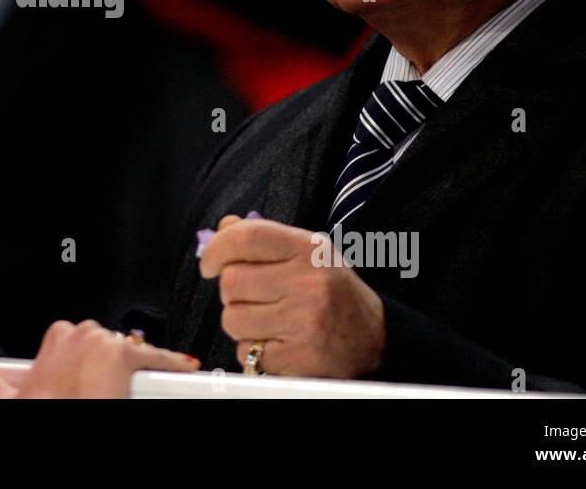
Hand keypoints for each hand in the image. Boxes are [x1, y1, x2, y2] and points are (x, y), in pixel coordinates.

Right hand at [0, 320, 199, 398]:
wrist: (64, 413)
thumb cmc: (43, 407)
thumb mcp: (13, 399)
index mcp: (54, 338)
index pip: (77, 336)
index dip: (85, 357)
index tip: (88, 371)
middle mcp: (79, 333)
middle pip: (104, 339)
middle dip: (108, 359)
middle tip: (108, 384)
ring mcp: (105, 343)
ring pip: (129, 345)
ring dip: (136, 362)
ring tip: (140, 380)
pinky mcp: (127, 355)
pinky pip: (156, 355)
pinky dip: (172, 361)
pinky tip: (185, 365)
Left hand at [199, 215, 385, 378]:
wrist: (377, 340)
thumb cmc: (334, 292)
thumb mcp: (308, 253)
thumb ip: (265, 239)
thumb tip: (223, 228)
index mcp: (309, 249)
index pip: (246, 237)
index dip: (216, 248)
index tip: (208, 263)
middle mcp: (308, 283)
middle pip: (231, 281)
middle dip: (231, 291)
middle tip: (251, 297)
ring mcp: (304, 322)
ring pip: (232, 319)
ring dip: (240, 322)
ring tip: (267, 320)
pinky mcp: (298, 357)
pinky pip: (246, 352)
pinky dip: (253, 350)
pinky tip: (278, 342)